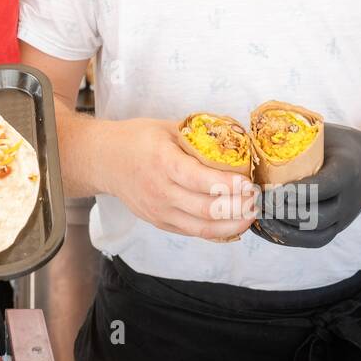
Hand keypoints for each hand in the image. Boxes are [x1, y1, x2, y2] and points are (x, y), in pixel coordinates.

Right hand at [103, 119, 256, 240]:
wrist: (103, 160)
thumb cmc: (137, 140)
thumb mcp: (168, 128)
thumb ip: (199, 138)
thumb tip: (237, 141)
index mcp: (163, 162)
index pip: (200, 180)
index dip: (229, 185)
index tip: (250, 183)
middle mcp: (160, 191)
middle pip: (207, 209)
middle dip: (239, 208)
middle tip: (257, 199)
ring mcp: (159, 211)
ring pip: (203, 228)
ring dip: (233, 224)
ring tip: (251, 214)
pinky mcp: (160, 223)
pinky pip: (193, 232)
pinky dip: (217, 230)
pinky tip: (233, 222)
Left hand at [252, 123, 360, 247]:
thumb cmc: (338, 144)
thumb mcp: (324, 133)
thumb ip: (297, 137)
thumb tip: (253, 137)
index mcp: (347, 171)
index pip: (321, 188)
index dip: (293, 193)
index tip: (268, 190)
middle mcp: (349, 200)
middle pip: (316, 217)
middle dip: (282, 213)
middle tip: (257, 202)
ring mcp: (344, 219)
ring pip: (313, 235)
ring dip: (282, 229)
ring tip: (257, 216)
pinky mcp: (336, 229)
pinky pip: (311, 241)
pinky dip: (285, 238)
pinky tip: (263, 227)